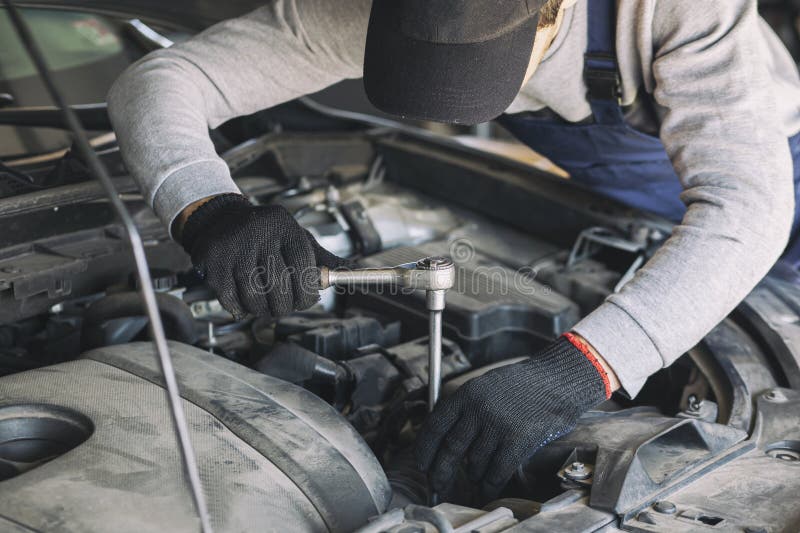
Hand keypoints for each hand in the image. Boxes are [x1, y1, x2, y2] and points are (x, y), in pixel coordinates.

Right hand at [180, 193, 346, 319]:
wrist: (221, 218)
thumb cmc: (266, 232)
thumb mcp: (296, 235)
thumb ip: (321, 256)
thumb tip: (348, 271)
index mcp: (284, 228)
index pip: (304, 270)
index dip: (308, 293)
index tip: (308, 301)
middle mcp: (259, 235)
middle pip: (279, 287)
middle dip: (286, 306)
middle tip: (286, 308)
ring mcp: (234, 250)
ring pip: (255, 298)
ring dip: (263, 311)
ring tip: (266, 307)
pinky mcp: (214, 264)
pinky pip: (232, 300)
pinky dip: (241, 309)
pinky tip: (246, 304)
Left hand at [415, 334, 610, 498]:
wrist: (556, 381)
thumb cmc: (522, 386)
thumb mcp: (484, 386)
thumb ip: (464, 408)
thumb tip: (443, 439)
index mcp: (466, 394)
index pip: (435, 426)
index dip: (424, 450)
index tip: (421, 464)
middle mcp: (478, 409)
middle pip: (450, 449)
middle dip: (441, 472)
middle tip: (438, 485)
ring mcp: (498, 425)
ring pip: (474, 463)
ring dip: (473, 476)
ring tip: (474, 480)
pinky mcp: (518, 440)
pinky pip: (496, 472)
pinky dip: (489, 486)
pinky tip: (486, 490)